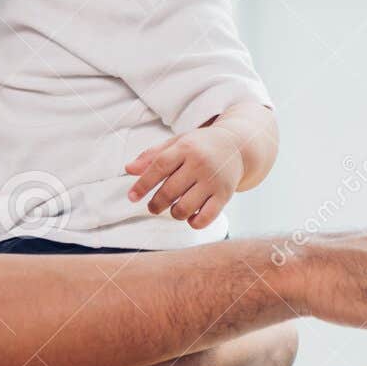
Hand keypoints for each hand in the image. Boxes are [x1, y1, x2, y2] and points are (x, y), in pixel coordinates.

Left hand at [125, 127, 244, 228]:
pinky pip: (205, 218)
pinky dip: (193, 222)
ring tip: (173, 209)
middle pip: (169, 191)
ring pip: (185, 208)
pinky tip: (190, 216)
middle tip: (153, 207)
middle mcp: (200, 164)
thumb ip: (152, 155)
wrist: (238, 146)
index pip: (158, 167)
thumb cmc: (201, 145)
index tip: (132, 197)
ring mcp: (214, 180)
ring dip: (174, 213)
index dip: (142, 185)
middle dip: (155, 204)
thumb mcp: (177, 143)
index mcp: (186, 148)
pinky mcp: (225, 195)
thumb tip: (128, 169)